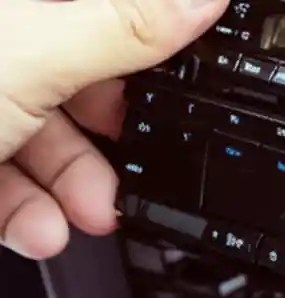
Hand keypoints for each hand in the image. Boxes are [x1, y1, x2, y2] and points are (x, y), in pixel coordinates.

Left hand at [0, 0, 225, 258]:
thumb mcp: (34, 57)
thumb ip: (128, 29)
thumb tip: (206, 2)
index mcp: (17, 8)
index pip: (104, 20)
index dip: (144, 55)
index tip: (181, 93)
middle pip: (75, 86)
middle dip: (114, 140)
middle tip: (141, 168)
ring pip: (43, 145)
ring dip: (79, 192)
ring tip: (91, 215)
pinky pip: (6, 188)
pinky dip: (30, 218)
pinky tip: (40, 231)